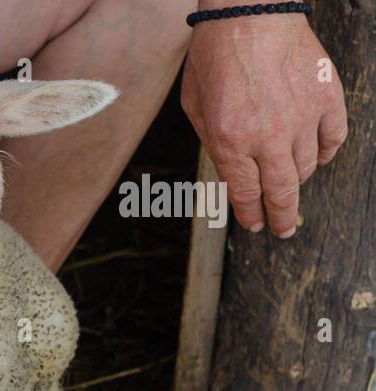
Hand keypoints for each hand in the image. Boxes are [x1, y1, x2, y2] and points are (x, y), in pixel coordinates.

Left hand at [181, 11, 347, 237]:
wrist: (250, 14)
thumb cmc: (216, 57)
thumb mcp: (196, 108)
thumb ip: (214, 144)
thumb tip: (232, 173)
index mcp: (231, 141)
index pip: (245, 194)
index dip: (251, 215)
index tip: (255, 225)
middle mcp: (269, 136)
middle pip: (281, 192)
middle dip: (281, 217)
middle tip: (283, 229)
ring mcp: (302, 118)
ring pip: (306, 168)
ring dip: (296, 180)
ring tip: (289, 183)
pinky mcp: (327, 99)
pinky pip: (333, 140)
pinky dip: (325, 152)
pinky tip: (315, 156)